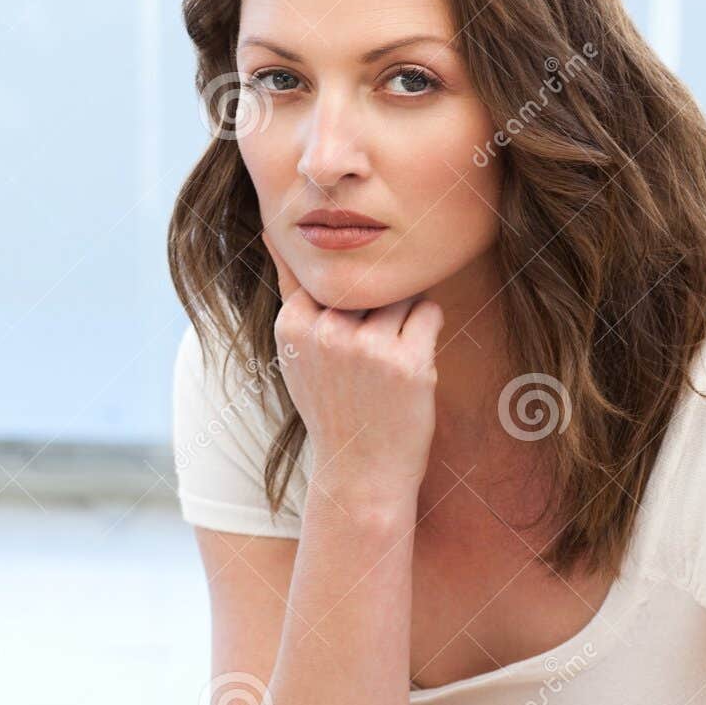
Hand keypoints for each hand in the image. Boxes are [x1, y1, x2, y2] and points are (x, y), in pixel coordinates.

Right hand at [262, 231, 442, 509]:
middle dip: (377, 311)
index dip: (349, 307)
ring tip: (388, 365)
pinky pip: (430, 311)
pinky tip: (410, 369)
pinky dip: (427, 334)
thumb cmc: (334, 408)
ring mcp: (367, 347)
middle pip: (369, 283)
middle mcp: (326, 331)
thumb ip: (292, 292)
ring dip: (405, 321)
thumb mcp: (297, 351)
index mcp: (294, 324)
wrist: (361, 473)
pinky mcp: (407, 362)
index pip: (334, 278)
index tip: (346, 346)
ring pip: (401, 293)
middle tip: (369, 360)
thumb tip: (275, 230)